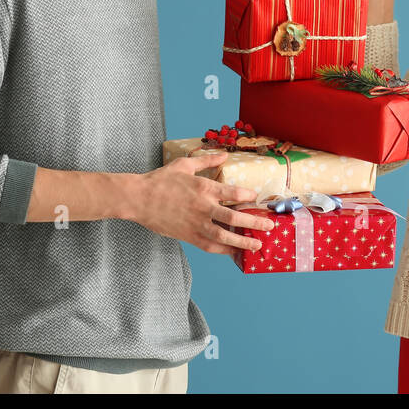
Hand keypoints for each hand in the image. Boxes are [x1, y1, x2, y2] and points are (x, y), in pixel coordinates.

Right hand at [125, 153, 275, 256]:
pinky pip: (210, 246)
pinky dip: (224, 250)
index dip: (249, 197)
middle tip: (270, 226)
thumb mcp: (184, 164)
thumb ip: (206, 160)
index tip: (257, 198)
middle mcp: (203, 207)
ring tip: (258, 245)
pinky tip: (235, 252)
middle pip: (234, 218)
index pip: (233, 193)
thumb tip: (224, 155)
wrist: (138, 199)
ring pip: (225, 236)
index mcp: (204, 188)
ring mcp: (196, 224)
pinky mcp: (188, 236)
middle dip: (255, 223)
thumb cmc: (161, 180)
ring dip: (244, 242)